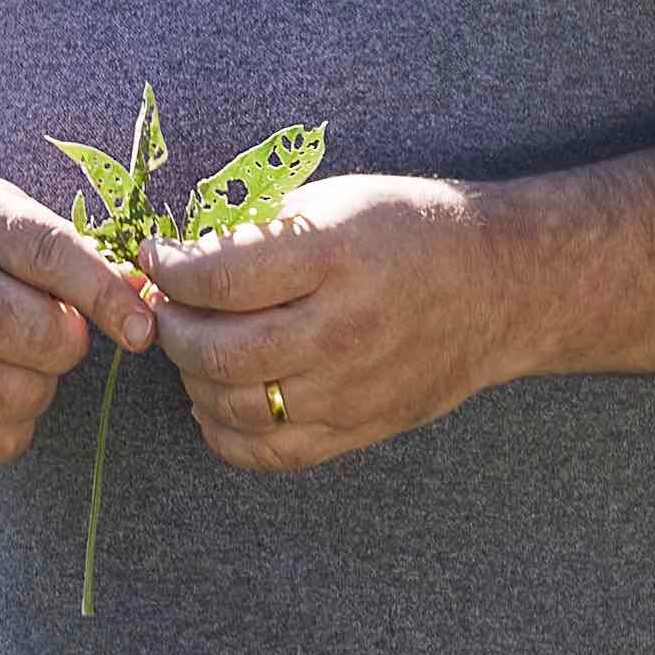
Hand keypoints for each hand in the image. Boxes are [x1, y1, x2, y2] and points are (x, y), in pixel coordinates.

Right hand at [0, 176, 154, 467]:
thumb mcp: (10, 221)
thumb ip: (76, 256)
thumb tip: (148, 301)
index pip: (51, 256)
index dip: (105, 296)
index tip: (141, 330)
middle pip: (35, 334)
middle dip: (66, 344)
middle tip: (54, 335)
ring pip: (17, 395)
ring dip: (39, 388)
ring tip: (17, 362)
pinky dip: (13, 428)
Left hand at [146, 170, 508, 472]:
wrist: (499, 286)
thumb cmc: (410, 230)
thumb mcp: (337, 201)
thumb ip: (260, 232)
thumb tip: (182, 258)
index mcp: (334, 257)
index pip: (219, 277)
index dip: (169, 270)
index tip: (156, 258)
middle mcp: (341, 330)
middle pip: (219, 351)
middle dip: (171, 328)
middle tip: (165, 306)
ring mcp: (352, 389)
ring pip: (236, 407)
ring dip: (191, 378)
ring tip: (191, 347)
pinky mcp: (360, 429)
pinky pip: (272, 453)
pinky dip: (225, 433)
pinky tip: (214, 400)